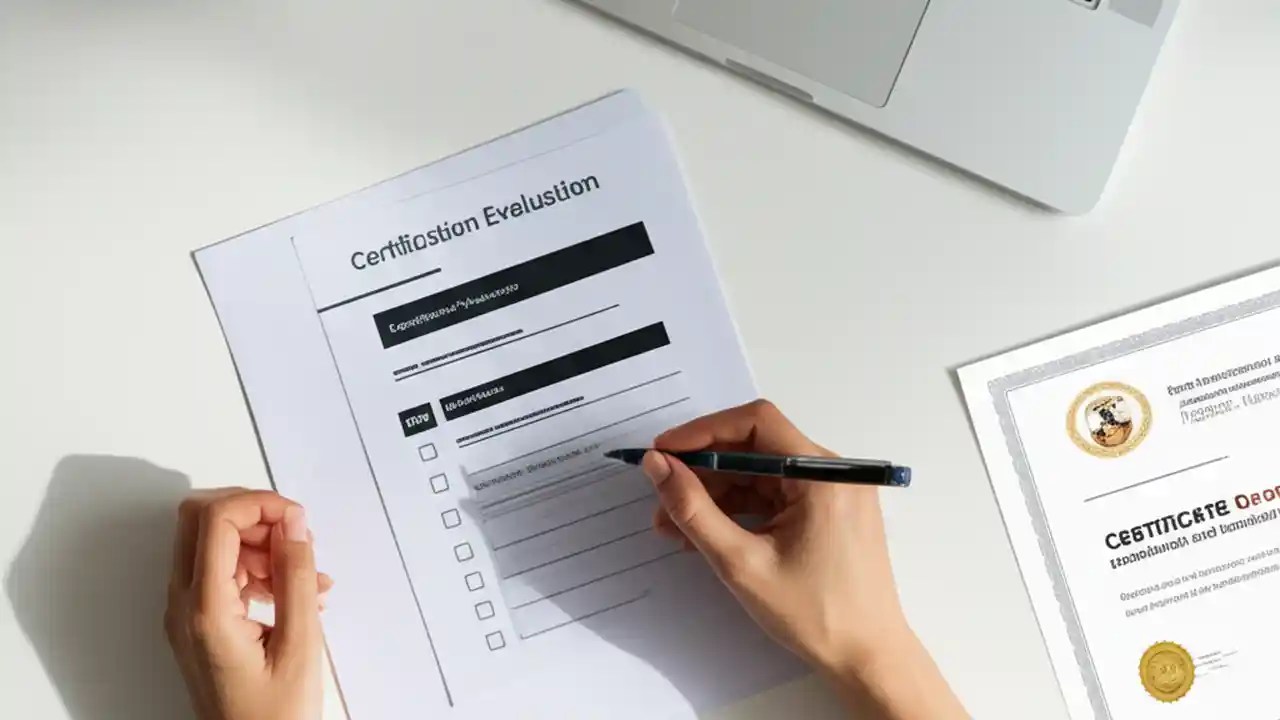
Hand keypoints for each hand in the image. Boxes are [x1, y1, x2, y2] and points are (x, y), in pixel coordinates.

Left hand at [165, 489, 332, 719]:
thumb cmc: (274, 716)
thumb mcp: (301, 645)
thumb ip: (297, 578)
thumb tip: (295, 524)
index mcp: (205, 610)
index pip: (215, 520)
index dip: (259, 504)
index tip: (298, 518)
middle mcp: (183, 605)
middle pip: (200, 519)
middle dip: (253, 514)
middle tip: (296, 535)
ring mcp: (184, 613)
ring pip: (209, 541)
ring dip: (258, 541)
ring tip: (307, 573)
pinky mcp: (196, 621)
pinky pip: (217, 569)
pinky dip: (253, 564)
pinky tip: (291, 590)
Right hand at [645, 400, 964, 718]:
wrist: (867, 657)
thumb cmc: (815, 615)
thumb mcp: (741, 563)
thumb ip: (694, 510)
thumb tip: (658, 466)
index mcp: (823, 476)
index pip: (756, 423)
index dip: (703, 431)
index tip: (664, 453)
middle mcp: (833, 473)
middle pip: (756, 447)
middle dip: (704, 470)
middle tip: (662, 498)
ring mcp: (833, 492)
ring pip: (761, 473)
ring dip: (717, 493)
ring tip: (676, 526)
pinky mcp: (828, 511)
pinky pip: (775, 494)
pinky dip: (741, 508)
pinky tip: (708, 532)